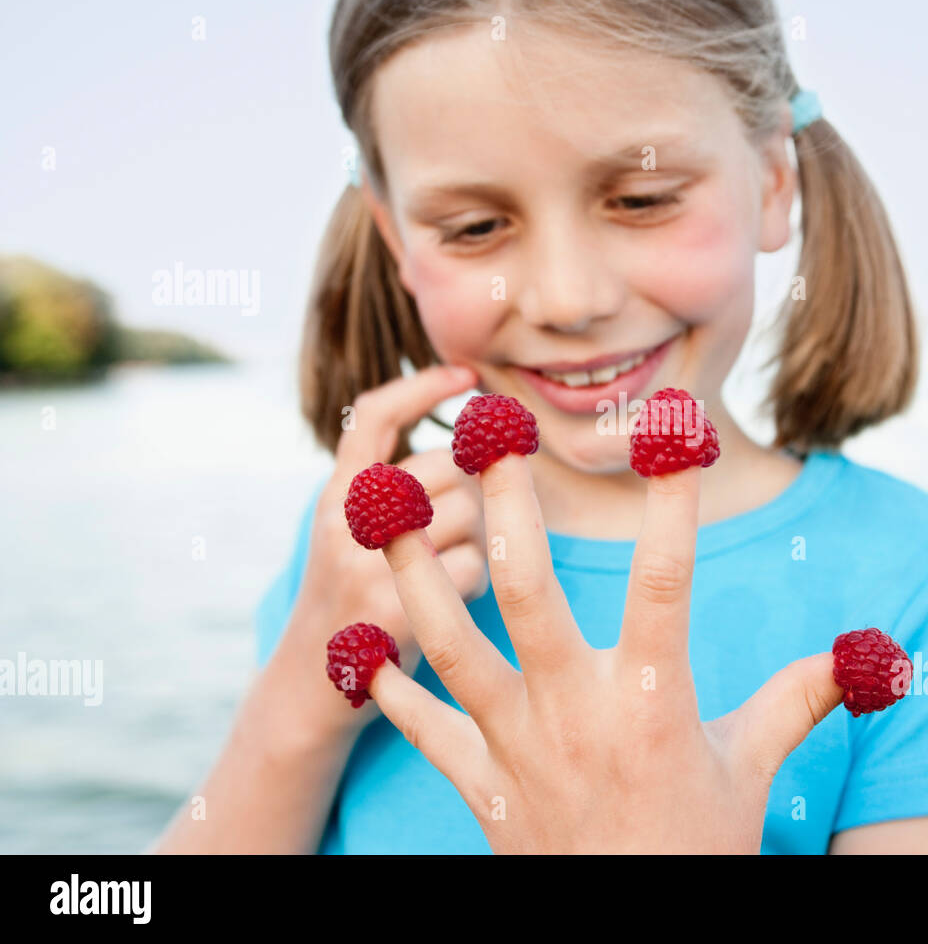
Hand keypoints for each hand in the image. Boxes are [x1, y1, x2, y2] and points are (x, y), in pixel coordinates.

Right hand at [280, 364, 486, 731]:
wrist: (312, 687)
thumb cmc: (356, 597)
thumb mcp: (353, 532)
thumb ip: (395, 486)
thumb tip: (478, 442)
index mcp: (336, 493)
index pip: (375, 416)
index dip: (424, 387)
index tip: (467, 376)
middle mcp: (344, 520)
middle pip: (448, 467)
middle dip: (476, 493)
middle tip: (464, 529)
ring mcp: (365, 564)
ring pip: (470, 515)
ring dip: (481, 542)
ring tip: (453, 570)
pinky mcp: (393, 609)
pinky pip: (474, 568)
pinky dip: (478, 584)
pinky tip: (455, 603)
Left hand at [365, 451, 843, 852]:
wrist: (636, 934)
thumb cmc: (696, 849)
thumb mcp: (752, 768)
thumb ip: (799, 699)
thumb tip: (870, 654)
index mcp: (651, 701)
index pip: (665, 582)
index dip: (672, 505)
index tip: (671, 436)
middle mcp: (575, 712)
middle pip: (527, 591)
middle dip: (507, 506)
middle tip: (491, 433)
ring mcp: (516, 749)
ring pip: (449, 645)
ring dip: (414, 573)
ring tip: (384, 508)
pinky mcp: (480, 787)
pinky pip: (422, 729)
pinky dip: (389, 687)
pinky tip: (361, 645)